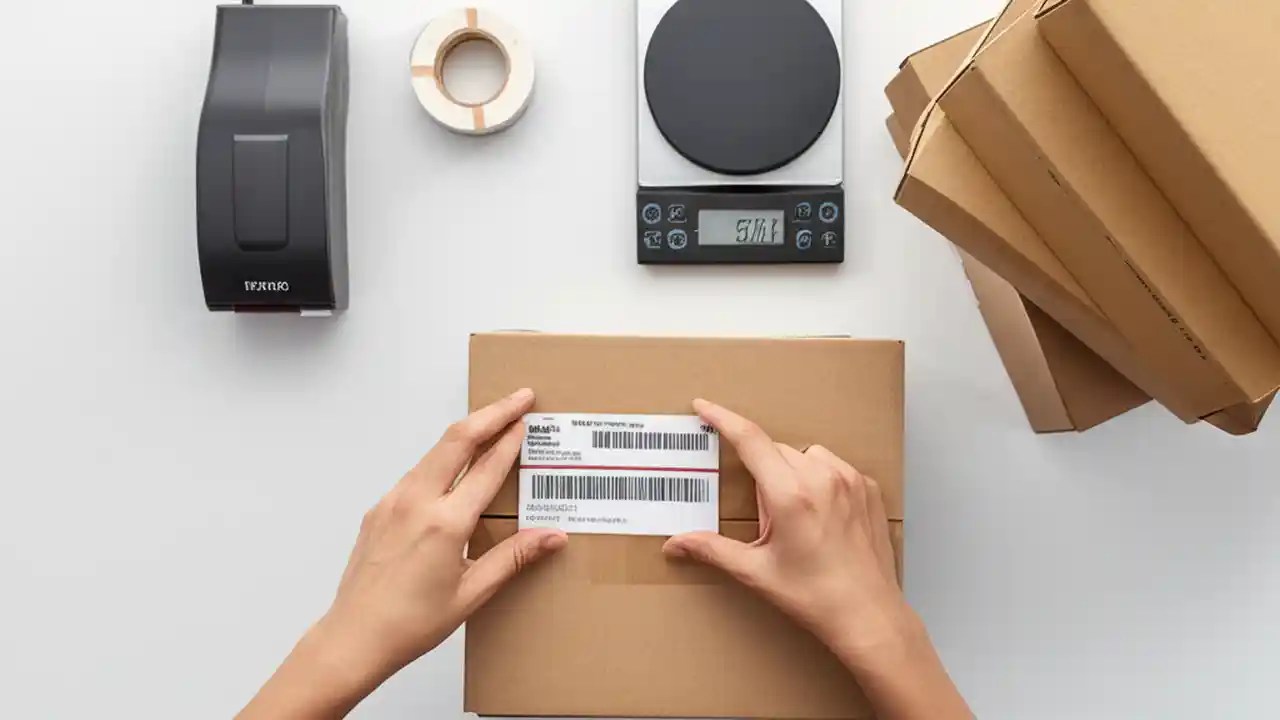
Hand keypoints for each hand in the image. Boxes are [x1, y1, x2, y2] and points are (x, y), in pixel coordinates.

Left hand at [237, 389, 567, 719]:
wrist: (354, 637)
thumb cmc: (410, 623)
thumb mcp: (472, 592)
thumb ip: (514, 557)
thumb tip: (553, 536)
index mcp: (445, 524)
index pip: (487, 468)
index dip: (510, 440)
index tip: (527, 421)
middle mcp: (416, 503)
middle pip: (457, 439)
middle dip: (491, 413)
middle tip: (518, 398)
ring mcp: (393, 502)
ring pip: (434, 452)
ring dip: (465, 434)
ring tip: (490, 424)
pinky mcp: (379, 509)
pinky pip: (416, 473)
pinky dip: (441, 460)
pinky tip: (454, 468)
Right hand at [663, 399, 904, 656]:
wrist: (868, 615)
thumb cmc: (816, 596)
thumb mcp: (756, 572)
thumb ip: (712, 550)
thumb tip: (675, 544)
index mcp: (790, 495)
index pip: (749, 439)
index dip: (722, 418)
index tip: (704, 407)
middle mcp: (822, 478)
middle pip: (776, 451)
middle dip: (762, 473)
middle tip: (767, 517)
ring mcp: (850, 480)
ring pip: (806, 455)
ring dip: (792, 473)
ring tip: (797, 517)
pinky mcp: (869, 488)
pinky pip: (834, 467)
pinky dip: (820, 480)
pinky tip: (821, 516)